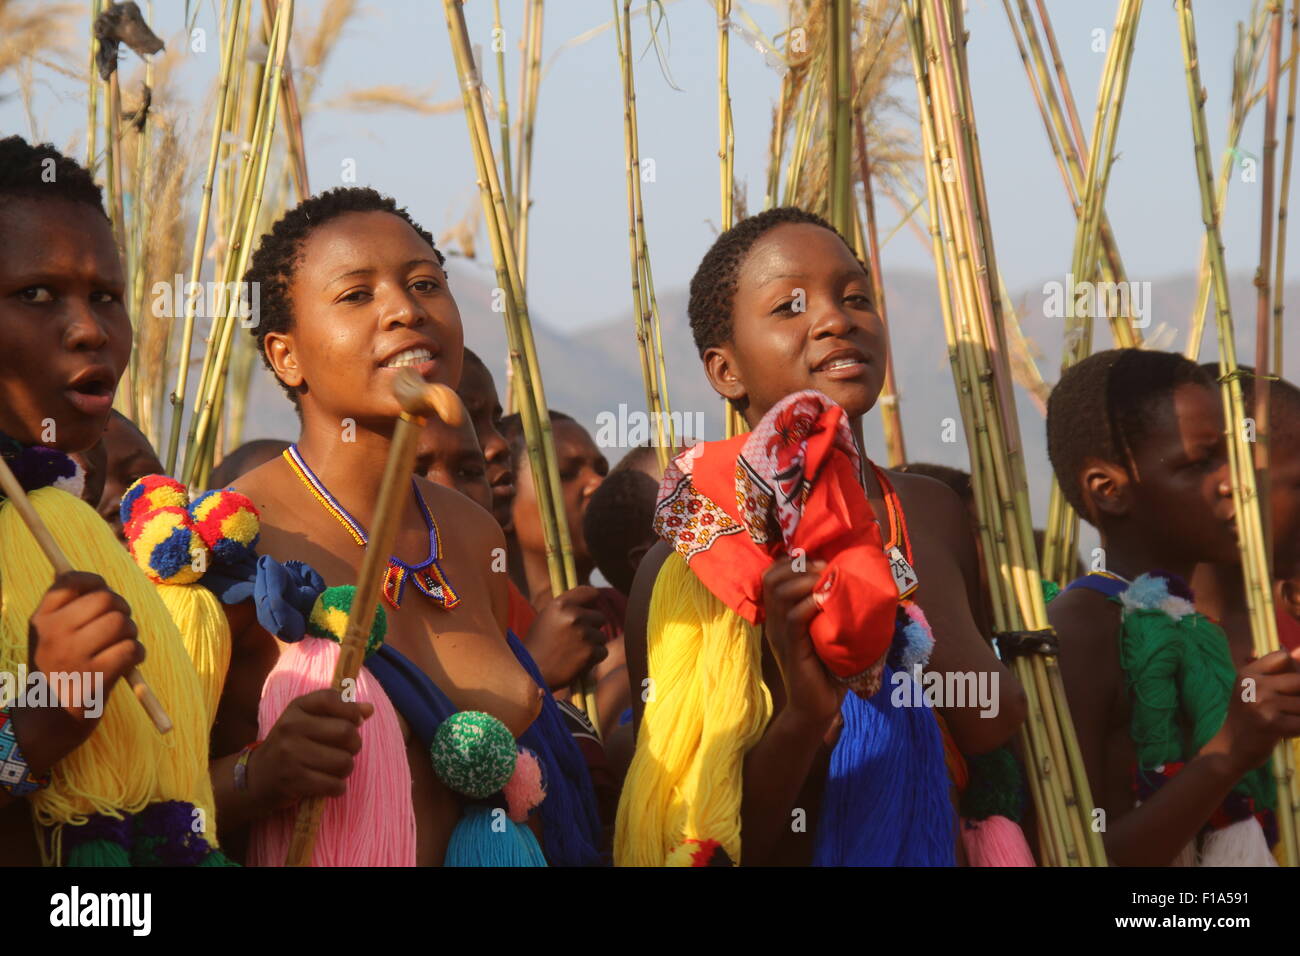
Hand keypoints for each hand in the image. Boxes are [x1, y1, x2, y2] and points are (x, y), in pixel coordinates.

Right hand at [8, 572, 143, 774]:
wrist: (47, 720)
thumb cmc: (56, 671)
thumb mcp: (48, 636)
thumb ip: (66, 609)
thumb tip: (94, 581)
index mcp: (42, 619)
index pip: (71, 581)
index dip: (96, 582)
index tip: (102, 593)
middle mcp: (54, 634)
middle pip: (106, 599)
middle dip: (122, 609)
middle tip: (119, 626)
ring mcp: (74, 656)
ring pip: (122, 623)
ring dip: (131, 633)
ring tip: (121, 646)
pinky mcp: (95, 677)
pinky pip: (132, 649)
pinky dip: (137, 654)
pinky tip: (128, 663)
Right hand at [251, 689, 372, 808]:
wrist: (256, 778)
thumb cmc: (290, 746)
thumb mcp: (307, 721)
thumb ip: (339, 712)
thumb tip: (369, 709)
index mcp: (296, 708)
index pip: (331, 699)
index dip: (351, 711)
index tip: (354, 722)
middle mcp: (291, 728)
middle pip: (346, 732)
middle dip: (353, 745)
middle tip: (344, 750)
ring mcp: (290, 755)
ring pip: (344, 761)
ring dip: (345, 769)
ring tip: (334, 768)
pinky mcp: (294, 781)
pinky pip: (334, 785)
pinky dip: (337, 787)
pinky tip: (327, 784)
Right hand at [524, 585, 609, 689]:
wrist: (531, 674)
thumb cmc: (538, 645)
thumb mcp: (547, 618)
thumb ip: (567, 608)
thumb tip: (594, 601)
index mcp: (560, 604)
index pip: (590, 592)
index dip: (592, 602)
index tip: (590, 609)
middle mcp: (574, 616)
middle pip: (600, 617)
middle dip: (592, 628)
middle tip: (575, 639)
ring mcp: (583, 634)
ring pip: (602, 636)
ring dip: (592, 645)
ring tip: (572, 652)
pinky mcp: (590, 652)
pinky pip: (602, 652)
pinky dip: (593, 659)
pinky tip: (576, 662)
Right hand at [761, 555, 842, 725]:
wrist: (818, 708)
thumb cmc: (827, 669)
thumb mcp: (827, 632)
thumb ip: (830, 608)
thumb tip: (855, 580)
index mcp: (780, 616)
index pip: (771, 576)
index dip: (791, 561)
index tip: (817, 559)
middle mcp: (775, 622)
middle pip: (771, 579)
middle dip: (798, 565)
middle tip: (823, 567)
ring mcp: (780, 635)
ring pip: (780, 593)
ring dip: (805, 580)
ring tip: (825, 579)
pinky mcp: (791, 649)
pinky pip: (793, 617)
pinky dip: (809, 603)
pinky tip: (824, 601)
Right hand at [1203, 648, 1299, 775]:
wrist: (1230, 749)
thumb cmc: (1250, 718)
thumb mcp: (1257, 690)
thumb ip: (1282, 671)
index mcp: (1247, 673)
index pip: (1284, 657)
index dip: (1294, 671)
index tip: (1288, 689)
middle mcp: (1252, 685)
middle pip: (1298, 680)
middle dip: (1299, 698)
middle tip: (1288, 708)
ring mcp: (1260, 703)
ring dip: (1299, 714)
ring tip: (1286, 720)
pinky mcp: (1270, 724)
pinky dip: (1299, 728)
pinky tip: (1288, 731)